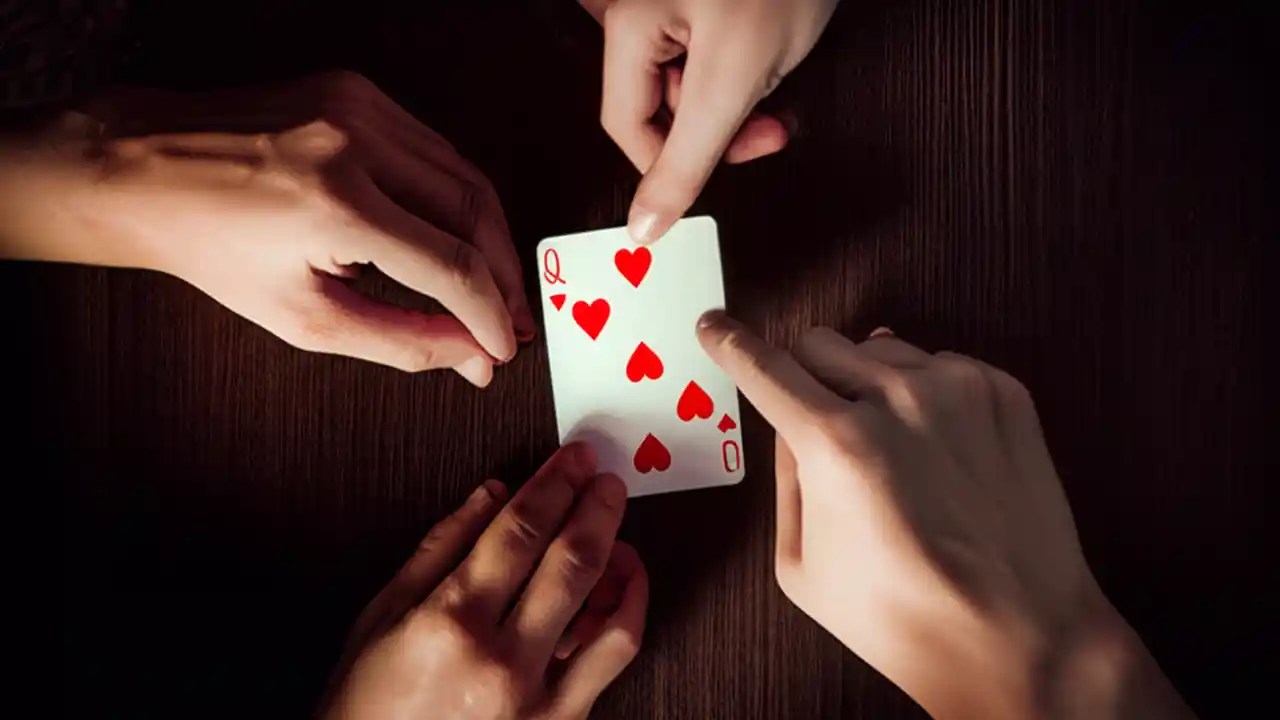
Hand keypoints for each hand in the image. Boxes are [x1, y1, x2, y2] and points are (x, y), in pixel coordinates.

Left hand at [0, 71, 532, 384]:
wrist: (145, 171)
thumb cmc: (214, 248)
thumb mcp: (305, 318)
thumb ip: (402, 341)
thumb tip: (472, 356)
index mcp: (334, 205)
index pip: (451, 265)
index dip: (490, 313)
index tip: (505, 345)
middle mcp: (353, 143)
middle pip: (474, 212)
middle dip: (504, 274)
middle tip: (511, 319)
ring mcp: (357, 107)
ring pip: (465, 175)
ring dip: (489, 236)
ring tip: (492, 284)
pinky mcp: (356, 91)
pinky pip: (434, 149)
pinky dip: (455, 196)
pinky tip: (456, 234)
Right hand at [319, 443, 648, 719]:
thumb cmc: (366, 707)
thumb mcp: (380, 619)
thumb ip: (438, 549)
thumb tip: (493, 493)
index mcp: (447, 623)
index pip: (517, 531)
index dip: (552, 485)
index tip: (571, 461)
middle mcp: (499, 659)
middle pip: (568, 559)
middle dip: (594, 505)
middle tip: (602, 475)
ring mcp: (538, 699)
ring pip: (606, 609)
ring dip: (620, 554)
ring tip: (614, 529)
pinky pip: (613, 658)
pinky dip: (627, 612)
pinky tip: (621, 586)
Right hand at [579, 0, 838, 242]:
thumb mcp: (733, 77)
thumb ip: (686, 159)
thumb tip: (644, 225)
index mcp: (628, 25)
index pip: (627, 128)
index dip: (676, 163)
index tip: (727, 166)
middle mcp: (639, 10)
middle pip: (661, 104)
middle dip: (718, 123)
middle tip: (765, 124)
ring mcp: (673, 3)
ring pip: (691, 80)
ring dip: (739, 93)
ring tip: (776, 64)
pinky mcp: (704, 3)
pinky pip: (711, 51)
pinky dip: (747, 62)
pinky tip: (776, 39)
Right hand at [697, 314, 1195, 719]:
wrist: (1022, 636)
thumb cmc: (904, 617)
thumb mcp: (802, 567)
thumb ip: (786, 478)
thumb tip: (789, 422)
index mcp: (836, 444)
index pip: (764, 366)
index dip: (729, 342)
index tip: (715, 327)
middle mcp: (897, 399)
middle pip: (819, 343)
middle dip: (806, 376)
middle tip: (822, 428)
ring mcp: (958, 389)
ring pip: (880, 347)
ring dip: (867, 383)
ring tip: (889, 450)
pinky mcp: (1004, 392)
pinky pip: (938, 365)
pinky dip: (923, 394)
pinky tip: (936, 452)